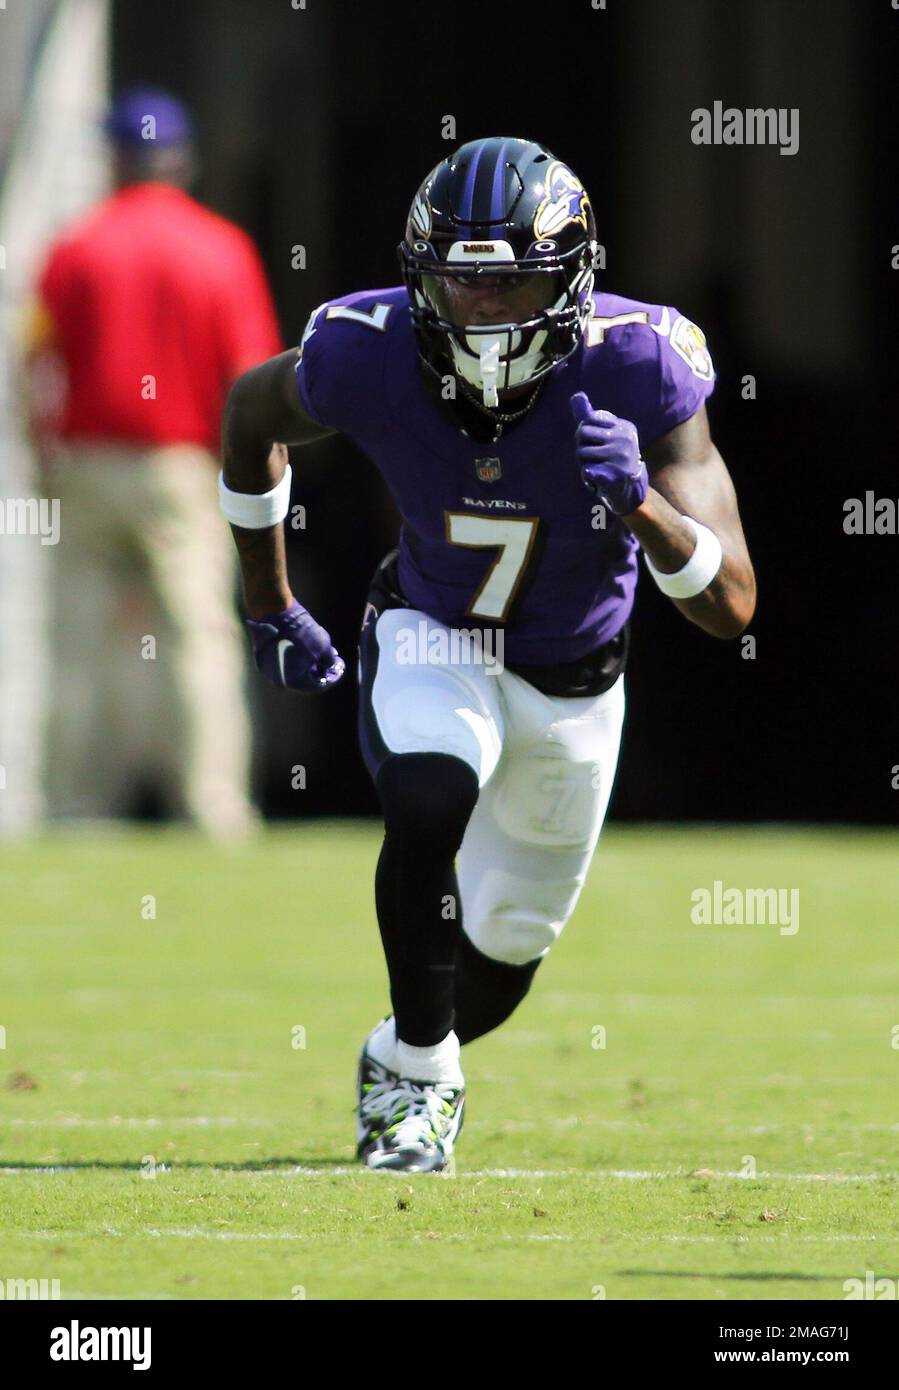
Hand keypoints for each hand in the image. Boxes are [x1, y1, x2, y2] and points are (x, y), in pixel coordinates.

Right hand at [245, 599, 344, 690]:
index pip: (316, 685)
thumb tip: (329, 665)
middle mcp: (277, 678)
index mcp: (292, 682)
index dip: (330, 678)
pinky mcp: (262, 655)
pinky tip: (301, 645)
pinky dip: (292, 655)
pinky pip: (281, 659)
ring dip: (304, 662)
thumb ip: (329, 661)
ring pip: (290, 668)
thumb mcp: (323, 647)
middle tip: (327, 661)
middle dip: (316, 669)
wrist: (274, 613)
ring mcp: (267, 667)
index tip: (337, 670)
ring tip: (316, 651)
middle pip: (302, 678)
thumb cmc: (300, 632)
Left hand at [570, 392, 647, 515]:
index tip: (596, 442)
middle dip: (581, 446)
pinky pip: (585, 470)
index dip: (585, 432)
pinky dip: (586, 475)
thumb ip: (590, 417)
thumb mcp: (606, 435)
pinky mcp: (614, 476)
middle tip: (592, 456)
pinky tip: (597, 477)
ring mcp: (620, 457)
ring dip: (582, 462)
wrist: (630, 490)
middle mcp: (625, 439)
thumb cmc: (614, 459)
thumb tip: (576, 395)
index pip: (589, 419)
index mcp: (624, 427)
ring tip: (596, 467)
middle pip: (582, 433)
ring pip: (581, 452)